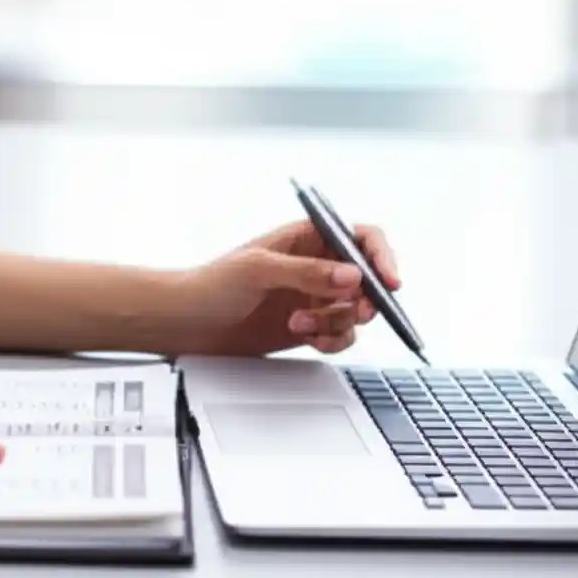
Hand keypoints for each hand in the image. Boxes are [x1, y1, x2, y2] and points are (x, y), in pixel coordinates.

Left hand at [177, 219, 399, 355]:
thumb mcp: (259, 269)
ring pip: (355, 312)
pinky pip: (340, 335)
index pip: (361, 238)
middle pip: (367, 280)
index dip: (381, 257)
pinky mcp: (309, 326)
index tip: (389, 281)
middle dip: (363, 299)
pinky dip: (330, 340)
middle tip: (351, 312)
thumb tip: (351, 275)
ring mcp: (314, 297)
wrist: (187, 323)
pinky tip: (305, 337)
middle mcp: (316, 266)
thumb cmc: (211, 283)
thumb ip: (307, 272)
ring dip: (336, 322)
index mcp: (307, 237)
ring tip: (301, 323)